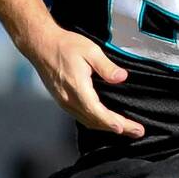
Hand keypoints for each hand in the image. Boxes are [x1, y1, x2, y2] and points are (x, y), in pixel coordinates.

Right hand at [25, 26, 144, 136]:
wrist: (41, 45)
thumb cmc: (65, 45)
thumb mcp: (90, 50)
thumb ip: (106, 66)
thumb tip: (121, 78)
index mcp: (77, 87)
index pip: (95, 111)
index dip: (110, 121)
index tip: (123, 128)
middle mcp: (69, 99)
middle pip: (94, 120)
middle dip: (117, 128)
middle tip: (137, 132)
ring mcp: (64, 102)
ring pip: (87, 121)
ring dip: (107, 127)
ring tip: (126, 130)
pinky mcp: (63, 100)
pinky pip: (81, 117)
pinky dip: (96, 122)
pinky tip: (106, 122)